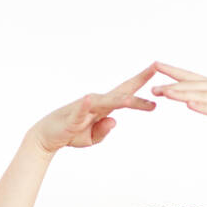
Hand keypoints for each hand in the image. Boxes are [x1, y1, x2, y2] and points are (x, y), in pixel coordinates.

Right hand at [28, 64, 158, 152]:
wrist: (48, 137)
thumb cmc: (72, 133)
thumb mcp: (93, 138)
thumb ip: (104, 130)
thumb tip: (115, 121)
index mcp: (105, 107)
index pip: (127, 93)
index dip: (142, 84)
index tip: (158, 74)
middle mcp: (97, 102)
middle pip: (121, 91)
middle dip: (138, 80)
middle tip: (155, 69)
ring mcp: (85, 108)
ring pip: (105, 102)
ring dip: (119, 100)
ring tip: (132, 99)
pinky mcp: (73, 117)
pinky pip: (80, 111)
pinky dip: (85, 106)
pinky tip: (90, 100)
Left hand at [150, 62, 206, 140]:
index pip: (193, 78)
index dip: (175, 72)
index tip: (156, 65)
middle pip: (194, 86)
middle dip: (172, 85)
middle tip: (152, 86)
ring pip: (202, 96)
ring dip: (182, 94)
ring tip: (164, 93)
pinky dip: (203, 107)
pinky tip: (189, 105)